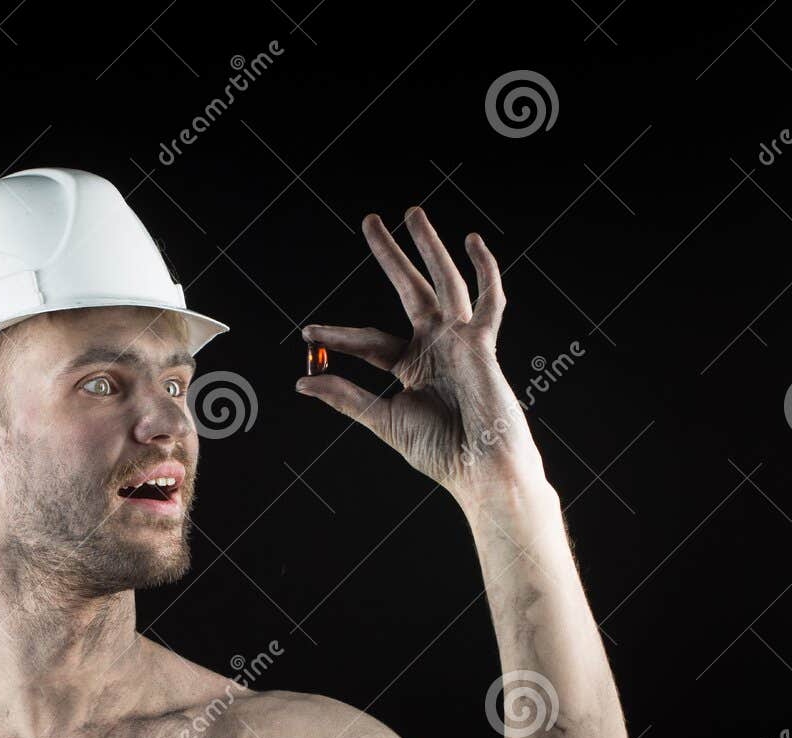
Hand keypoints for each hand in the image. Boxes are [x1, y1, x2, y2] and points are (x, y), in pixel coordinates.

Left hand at [297, 207, 545, 503]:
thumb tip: (303, 380)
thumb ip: (346, 397)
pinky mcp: (481, 343)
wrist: (480, 468)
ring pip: (444, 283)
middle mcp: (436, 347)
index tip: (308, 334)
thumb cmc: (440, 451)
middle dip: (390, 256)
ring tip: (411, 214)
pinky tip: (473, 242)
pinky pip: (488, 300)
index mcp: (412, 367)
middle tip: (371, 221)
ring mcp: (459, 341)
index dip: (338, 336)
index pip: (369, 341)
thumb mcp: (383, 419)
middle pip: (408, 290)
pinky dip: (485, 271)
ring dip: (429, 247)